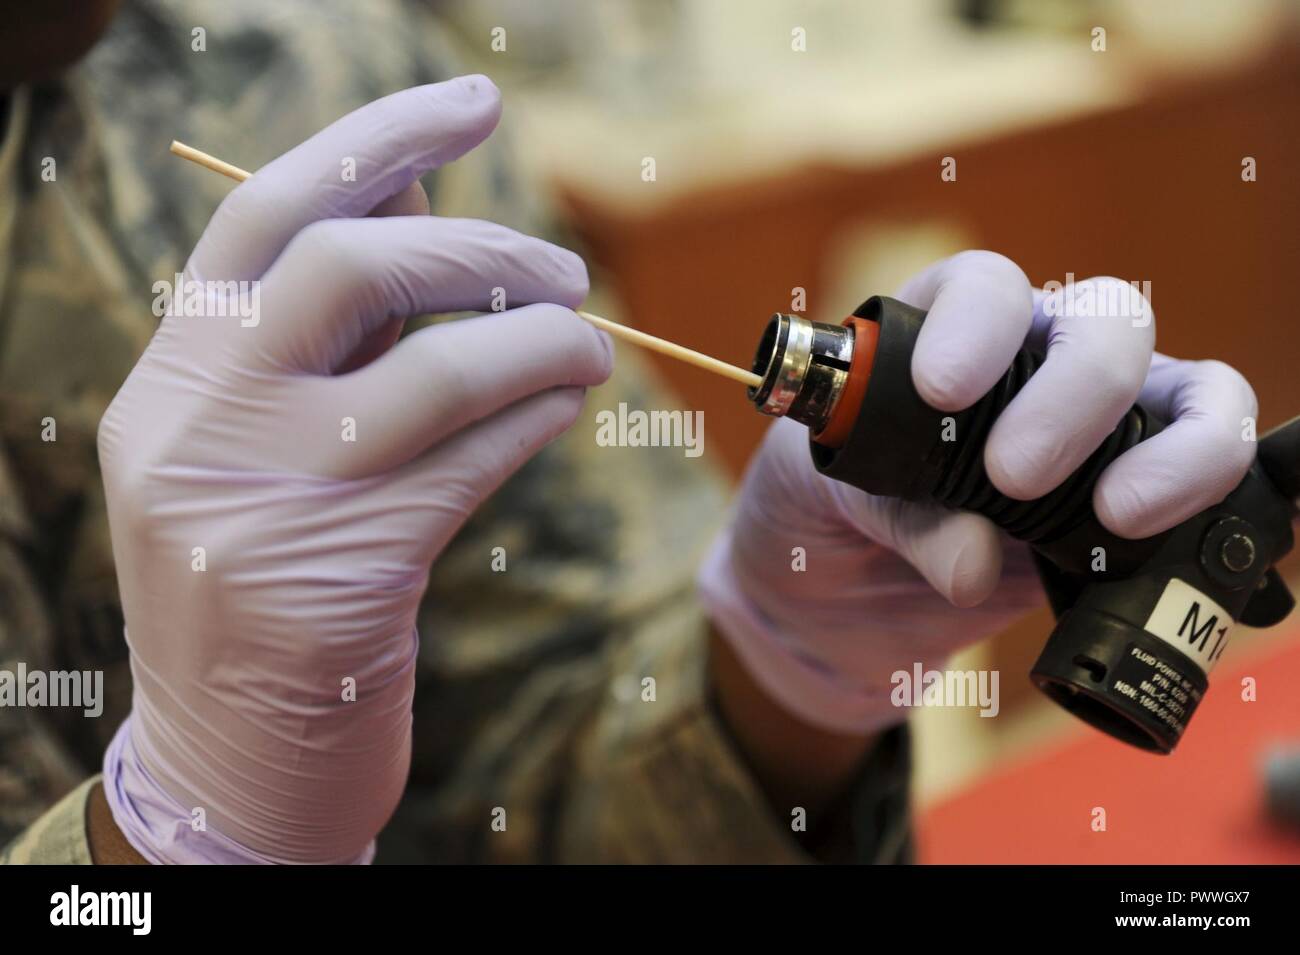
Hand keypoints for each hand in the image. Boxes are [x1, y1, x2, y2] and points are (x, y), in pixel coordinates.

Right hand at [99, 77, 611, 862]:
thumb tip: (421, 205)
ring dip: (535, 337)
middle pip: (349, 269)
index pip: (262, 218)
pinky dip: (535, 413)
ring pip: (428, 370)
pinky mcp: (339, 582)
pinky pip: (467, 463)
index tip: (471, 103)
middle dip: (479, 247)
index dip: (375, 143)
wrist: (225, 765)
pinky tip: (573, 397)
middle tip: (560, 267)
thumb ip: (319, 335)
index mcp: (169, 380)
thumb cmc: (261, 586)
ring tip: (588, 338)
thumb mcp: (255, 450)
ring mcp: (262, 507)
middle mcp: (198, 428)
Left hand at [700, 251, 1256, 734]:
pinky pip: (1208, 470)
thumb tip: (978, 561)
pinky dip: (1200, 490)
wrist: (833, 600)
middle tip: (1013, 474)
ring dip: (1173, 446)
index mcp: (944, 332)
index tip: (941, 392)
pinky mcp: (1132, 497)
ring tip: (1114, 513)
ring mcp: (1098, 426)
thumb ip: (898, 517)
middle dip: (1074, 392)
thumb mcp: (827, 499)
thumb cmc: (822, 513)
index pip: (985, 287)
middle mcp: (1035, 360)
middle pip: (1105, 323)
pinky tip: (1140, 531)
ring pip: (1189, 389)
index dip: (975, 326)